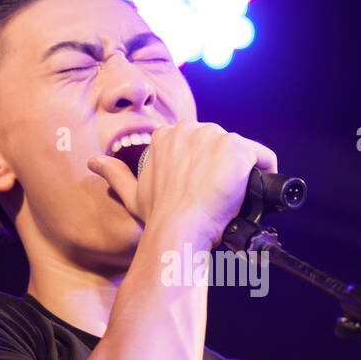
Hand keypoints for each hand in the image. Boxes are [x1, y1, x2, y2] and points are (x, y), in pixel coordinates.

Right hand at [87, 119, 276, 246]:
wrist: (177, 230)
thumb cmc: (157, 217)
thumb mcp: (131, 194)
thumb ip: (115, 173)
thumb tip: (94, 162)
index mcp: (167, 135)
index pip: (200, 144)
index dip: (206, 168)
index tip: (204, 190)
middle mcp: (191, 129)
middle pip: (222, 146)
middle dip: (224, 170)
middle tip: (219, 199)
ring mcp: (216, 137)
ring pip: (242, 152)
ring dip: (242, 174)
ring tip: (234, 200)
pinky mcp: (238, 149)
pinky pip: (264, 157)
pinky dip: (266, 174)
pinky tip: (257, 193)